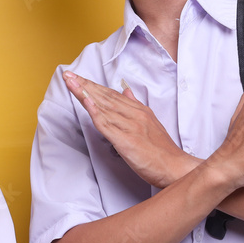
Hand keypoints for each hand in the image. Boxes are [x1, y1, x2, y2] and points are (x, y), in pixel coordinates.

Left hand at [63, 72, 194, 187]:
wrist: (175, 167)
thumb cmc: (163, 150)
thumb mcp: (151, 122)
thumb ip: (136, 106)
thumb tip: (126, 91)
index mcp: (139, 110)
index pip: (112, 94)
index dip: (93, 85)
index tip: (78, 78)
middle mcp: (134, 115)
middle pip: (105, 97)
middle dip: (84, 84)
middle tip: (68, 75)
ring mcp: (130, 127)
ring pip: (103, 107)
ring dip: (85, 94)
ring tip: (71, 83)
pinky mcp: (126, 141)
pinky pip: (107, 125)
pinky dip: (95, 112)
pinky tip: (86, 102)